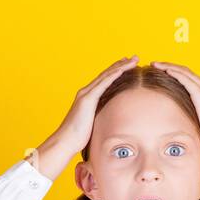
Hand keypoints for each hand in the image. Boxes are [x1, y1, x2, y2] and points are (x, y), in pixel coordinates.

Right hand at [33, 55, 138, 178]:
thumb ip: (99, 120)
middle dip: (121, 64)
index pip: (104, 80)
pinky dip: (114, 75)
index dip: (116, 71)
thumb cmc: (78, 137)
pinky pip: (103, 83)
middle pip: (106, 74)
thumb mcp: (92, 125)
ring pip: (106, 75)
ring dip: (121, 66)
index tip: (127, 65)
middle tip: (134, 57)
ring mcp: (86, 94)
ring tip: (133, 59)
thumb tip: (109, 123)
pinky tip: (123, 69)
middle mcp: (86, 92)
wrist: (66, 141)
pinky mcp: (88, 99)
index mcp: (88, 98)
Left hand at [150, 61, 199, 172]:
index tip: (161, 69)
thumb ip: (193, 113)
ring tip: (156, 64)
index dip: (174, 71)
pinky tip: (166, 71)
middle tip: (155, 63)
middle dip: (169, 65)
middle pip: (185, 70)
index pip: (188, 76)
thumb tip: (182, 117)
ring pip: (184, 72)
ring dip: (169, 66)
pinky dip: (175, 73)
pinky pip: (186, 80)